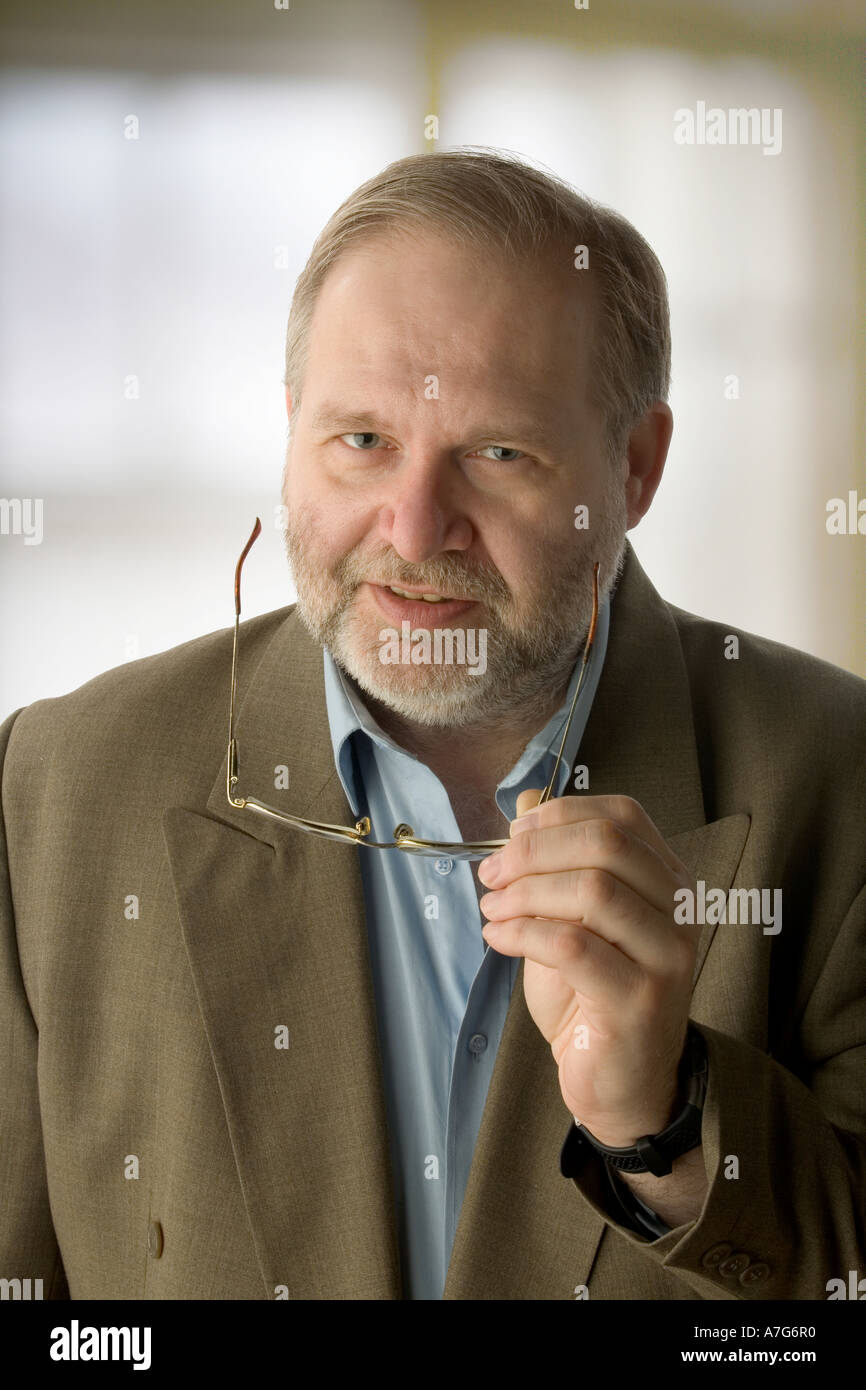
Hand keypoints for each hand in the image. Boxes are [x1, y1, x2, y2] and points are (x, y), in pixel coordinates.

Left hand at [477, 790, 697, 1145]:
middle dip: (533, 851)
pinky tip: (498, 939)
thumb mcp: (571, 916)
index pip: (622, 816)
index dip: (559, 815)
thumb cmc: (593, 993)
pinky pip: (573, 945)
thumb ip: (555, 861)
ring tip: (491, 910)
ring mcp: (667, 955)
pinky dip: (523, 933)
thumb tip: (525, 803)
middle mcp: (679, 910)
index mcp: (668, 879)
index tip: (512, 834)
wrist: (620, 1080)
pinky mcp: (640, 999)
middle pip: (605, 844)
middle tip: (491, 874)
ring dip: (525, 893)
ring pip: (592, 890)